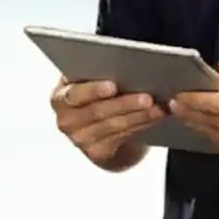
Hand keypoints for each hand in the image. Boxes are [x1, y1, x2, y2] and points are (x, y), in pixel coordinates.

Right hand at [51, 76, 165, 166]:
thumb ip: (99, 73)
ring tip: (157, 107)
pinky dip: (141, 125)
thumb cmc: (97, 95)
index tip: (113, 85)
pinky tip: (155, 117)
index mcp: (60, 96)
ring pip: (113, 125)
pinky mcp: (97, 153)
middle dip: (125, 103)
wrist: (99, 128)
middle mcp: (65, 119)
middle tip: (148, 97)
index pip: (74, 94)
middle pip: (97, 111)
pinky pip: (122, 137)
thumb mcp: (91, 81)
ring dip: (138, 115)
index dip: (93, 90)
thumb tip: (126, 65)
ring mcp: (80, 139)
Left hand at [168, 60, 218, 175]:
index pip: (217, 104)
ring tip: (185, 117)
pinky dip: (215, 140)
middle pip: (214, 122)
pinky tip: (206, 131)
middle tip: (174, 106)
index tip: (178, 96)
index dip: (194, 100)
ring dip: (199, 127)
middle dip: (191, 113)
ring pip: (218, 138)